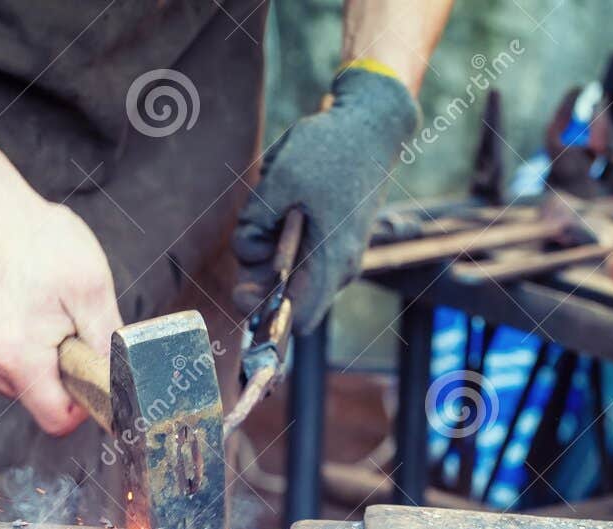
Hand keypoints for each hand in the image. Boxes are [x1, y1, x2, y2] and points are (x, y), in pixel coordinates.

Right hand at [0, 14, 120, 434]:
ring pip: (20, 387)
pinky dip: (14, 353)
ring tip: (37, 313)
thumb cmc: (32, 241)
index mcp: (18, 358)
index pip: (59, 421)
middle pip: (41, 401)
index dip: (85, 405)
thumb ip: (108, 344)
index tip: (94, 376)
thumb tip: (124, 383)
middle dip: (61, 374)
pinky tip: (14, 315)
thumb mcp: (90, 286)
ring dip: (38, 361)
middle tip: (64, 325)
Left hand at [233, 65, 418, 332]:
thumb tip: (247, 253)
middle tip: (255, 232)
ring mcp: (339, 254)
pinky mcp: (334, 240)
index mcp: (331, 260)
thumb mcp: (278, 180)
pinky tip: (286, 203)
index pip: (298, 320)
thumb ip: (254, 223)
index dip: (266, 319)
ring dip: (269, 249)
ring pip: (289, 273)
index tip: (243, 294)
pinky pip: (299, 253)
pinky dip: (282, 237)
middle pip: (287, 297)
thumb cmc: (329, 150)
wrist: (370, 124)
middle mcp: (339, 267)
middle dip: (260, 274)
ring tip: (274, 205)